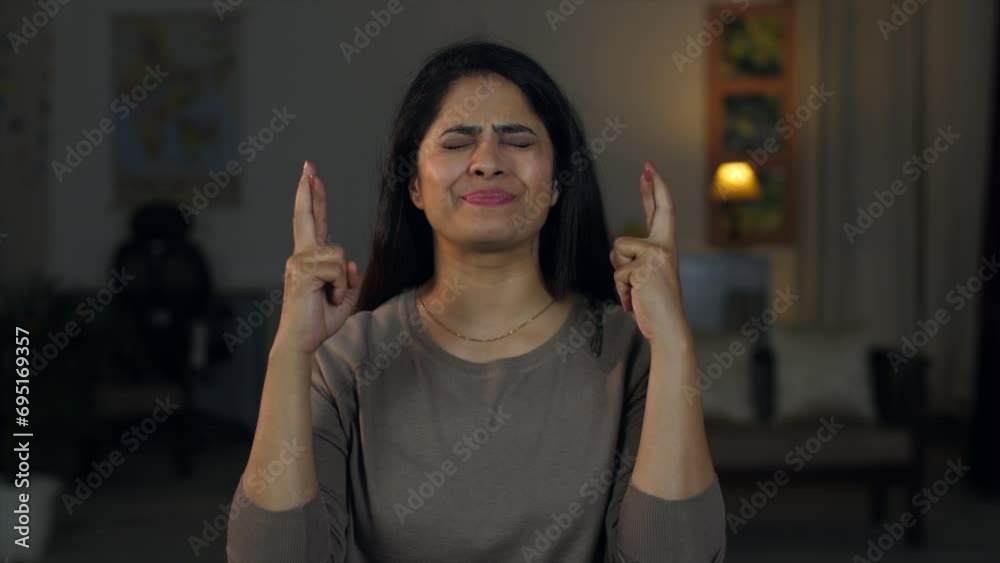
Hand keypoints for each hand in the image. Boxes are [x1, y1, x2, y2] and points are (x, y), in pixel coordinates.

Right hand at [272, 161, 361, 355]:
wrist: (300, 341)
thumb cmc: (318, 321)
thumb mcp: (344, 298)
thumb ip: (349, 278)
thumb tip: (350, 263)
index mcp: (309, 259)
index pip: (313, 222)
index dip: (314, 198)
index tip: (310, 176)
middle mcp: (300, 256)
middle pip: (307, 216)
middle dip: (309, 190)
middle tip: (308, 165)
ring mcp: (298, 262)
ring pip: (339, 256)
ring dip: (342, 282)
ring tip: (329, 298)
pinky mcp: (302, 271)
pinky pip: (338, 269)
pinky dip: (339, 287)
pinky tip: (326, 298)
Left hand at [610, 161, 688, 343]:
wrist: (668, 327)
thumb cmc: (654, 305)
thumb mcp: (642, 278)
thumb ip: (633, 260)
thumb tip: (617, 251)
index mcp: (665, 248)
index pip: (661, 213)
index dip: (655, 191)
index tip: (650, 170)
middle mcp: (665, 248)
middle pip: (656, 211)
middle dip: (652, 187)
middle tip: (648, 164)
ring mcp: (656, 256)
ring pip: (618, 251)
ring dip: (619, 274)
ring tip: (635, 291)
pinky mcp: (644, 267)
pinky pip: (617, 271)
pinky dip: (620, 288)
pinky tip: (635, 299)